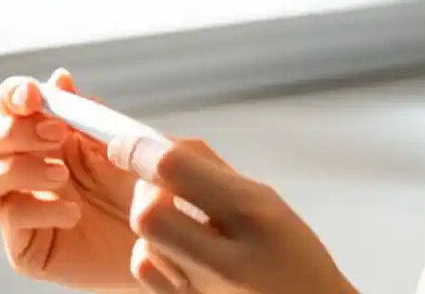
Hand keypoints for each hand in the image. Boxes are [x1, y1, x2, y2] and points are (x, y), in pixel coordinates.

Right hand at [0, 69, 138, 289]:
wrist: (163, 239)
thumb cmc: (143, 189)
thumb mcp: (120, 144)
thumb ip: (88, 115)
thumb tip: (60, 78)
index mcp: (42, 137)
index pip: (7, 107)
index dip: (11, 95)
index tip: (33, 94)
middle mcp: (22, 170)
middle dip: (10, 132)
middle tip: (55, 134)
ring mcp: (19, 208)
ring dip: (17, 169)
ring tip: (62, 174)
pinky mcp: (24, 247)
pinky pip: (10, 221)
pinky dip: (39, 210)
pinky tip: (73, 213)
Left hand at [109, 136, 357, 293]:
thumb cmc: (297, 260)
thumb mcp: (270, 203)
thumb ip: (217, 173)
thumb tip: (164, 144)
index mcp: (252, 215)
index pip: (176, 170)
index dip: (141, 151)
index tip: (127, 144)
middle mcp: (225, 258)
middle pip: (148, 214)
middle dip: (145, 192)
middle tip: (160, 186)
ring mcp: (203, 293)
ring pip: (142, 245)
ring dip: (150, 224)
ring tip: (181, 223)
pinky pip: (146, 274)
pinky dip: (151, 254)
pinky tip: (176, 251)